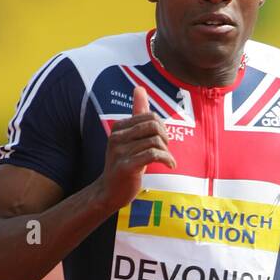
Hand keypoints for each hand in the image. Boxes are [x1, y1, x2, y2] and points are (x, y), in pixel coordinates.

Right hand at [97, 85, 175, 212]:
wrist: (110, 191)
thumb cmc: (124, 163)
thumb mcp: (130, 137)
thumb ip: (136, 113)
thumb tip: (139, 88)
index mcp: (118, 127)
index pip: (150, 116)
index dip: (162, 128)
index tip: (162, 141)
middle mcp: (116, 137)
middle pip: (153, 126)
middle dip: (165, 137)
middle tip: (165, 149)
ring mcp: (120, 152)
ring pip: (155, 141)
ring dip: (166, 152)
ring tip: (166, 160)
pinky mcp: (126, 167)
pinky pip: (153, 155)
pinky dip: (166, 159)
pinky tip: (170, 165)